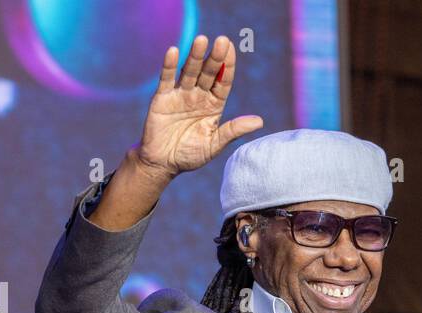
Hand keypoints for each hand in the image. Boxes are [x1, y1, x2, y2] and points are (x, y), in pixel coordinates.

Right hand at [138, 35, 263, 177]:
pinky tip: (173, 51)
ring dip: (194, 56)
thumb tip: (260, 121)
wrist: (163, 164)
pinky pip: (166, 79)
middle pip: (208, 72)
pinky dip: (169, 66)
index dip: (228, 66)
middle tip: (222, 40)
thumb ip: (234, 130)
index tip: (232, 50)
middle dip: (215, 57)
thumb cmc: (190, 155)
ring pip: (189, 71)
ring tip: (201, 40)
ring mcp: (180, 94)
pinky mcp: (162, 98)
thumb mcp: (215, 144)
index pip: (223, 81)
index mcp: (214, 105)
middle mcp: (198, 95)